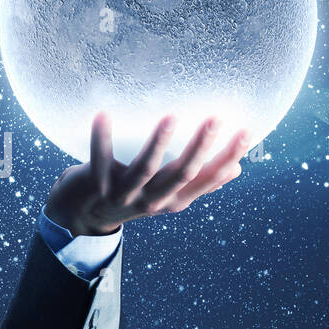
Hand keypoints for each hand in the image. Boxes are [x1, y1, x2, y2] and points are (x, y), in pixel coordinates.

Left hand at [44, 112, 251, 236]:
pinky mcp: (97, 186)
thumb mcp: (167, 193)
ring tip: (170, 116)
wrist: (81, 215)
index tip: (247, 131)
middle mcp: (153, 200)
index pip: (208, 178)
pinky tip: (103, 113)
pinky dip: (100, 139)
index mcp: (175, 199)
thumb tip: (236, 170)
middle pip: (182, 173)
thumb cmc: (131, 194)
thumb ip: (197, 182)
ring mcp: (125, 194)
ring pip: (145, 169)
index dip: (229, 157)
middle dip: (200, 147)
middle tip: (215, 118)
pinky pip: (99, 160)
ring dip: (158, 143)